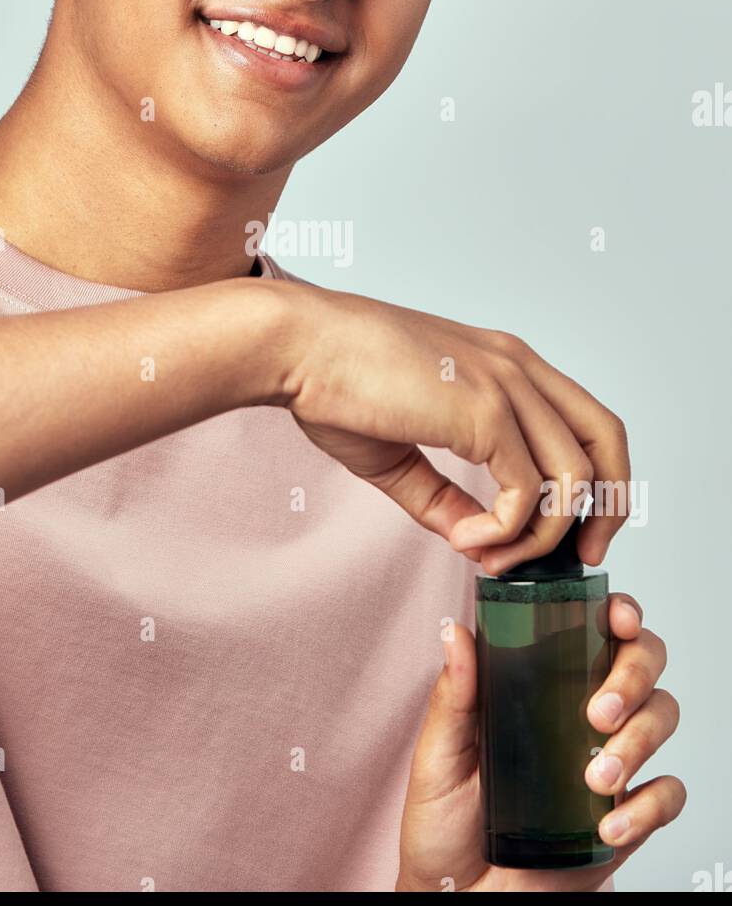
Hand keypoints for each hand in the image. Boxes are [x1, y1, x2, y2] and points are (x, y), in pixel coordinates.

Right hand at [277, 282, 629, 570]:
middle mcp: (518, 367)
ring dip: (541, 536)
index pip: (584, 422)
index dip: (593, 482)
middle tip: (578, 559)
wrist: (298, 346)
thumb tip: (475, 541)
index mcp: (505, 364)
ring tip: (490, 557)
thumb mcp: (399, 452)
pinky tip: (463, 539)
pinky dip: (505, 532)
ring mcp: (507, 385)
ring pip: (575, 476)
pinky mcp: (485, 412)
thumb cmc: (333, 383)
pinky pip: (527, 492)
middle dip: (608, 508)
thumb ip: (442, 496)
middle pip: (608, 439)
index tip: (566, 535)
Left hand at [395, 592, 684, 890]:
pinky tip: (608, 822)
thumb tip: (454, 631)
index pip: (594, 630)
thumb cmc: (444, 824)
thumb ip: (454, 696)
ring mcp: (608, 762)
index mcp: (541, 685)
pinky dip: (648, 805)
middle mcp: (582, 714)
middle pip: (642, 663)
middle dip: (633, 675)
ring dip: (642, 739)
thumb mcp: (439, 755)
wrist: (459, 900)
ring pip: (663, 716)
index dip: (618, 614)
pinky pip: (666, 794)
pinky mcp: (625, 814)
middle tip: (599, 710)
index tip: (618, 618)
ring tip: (597, 774)